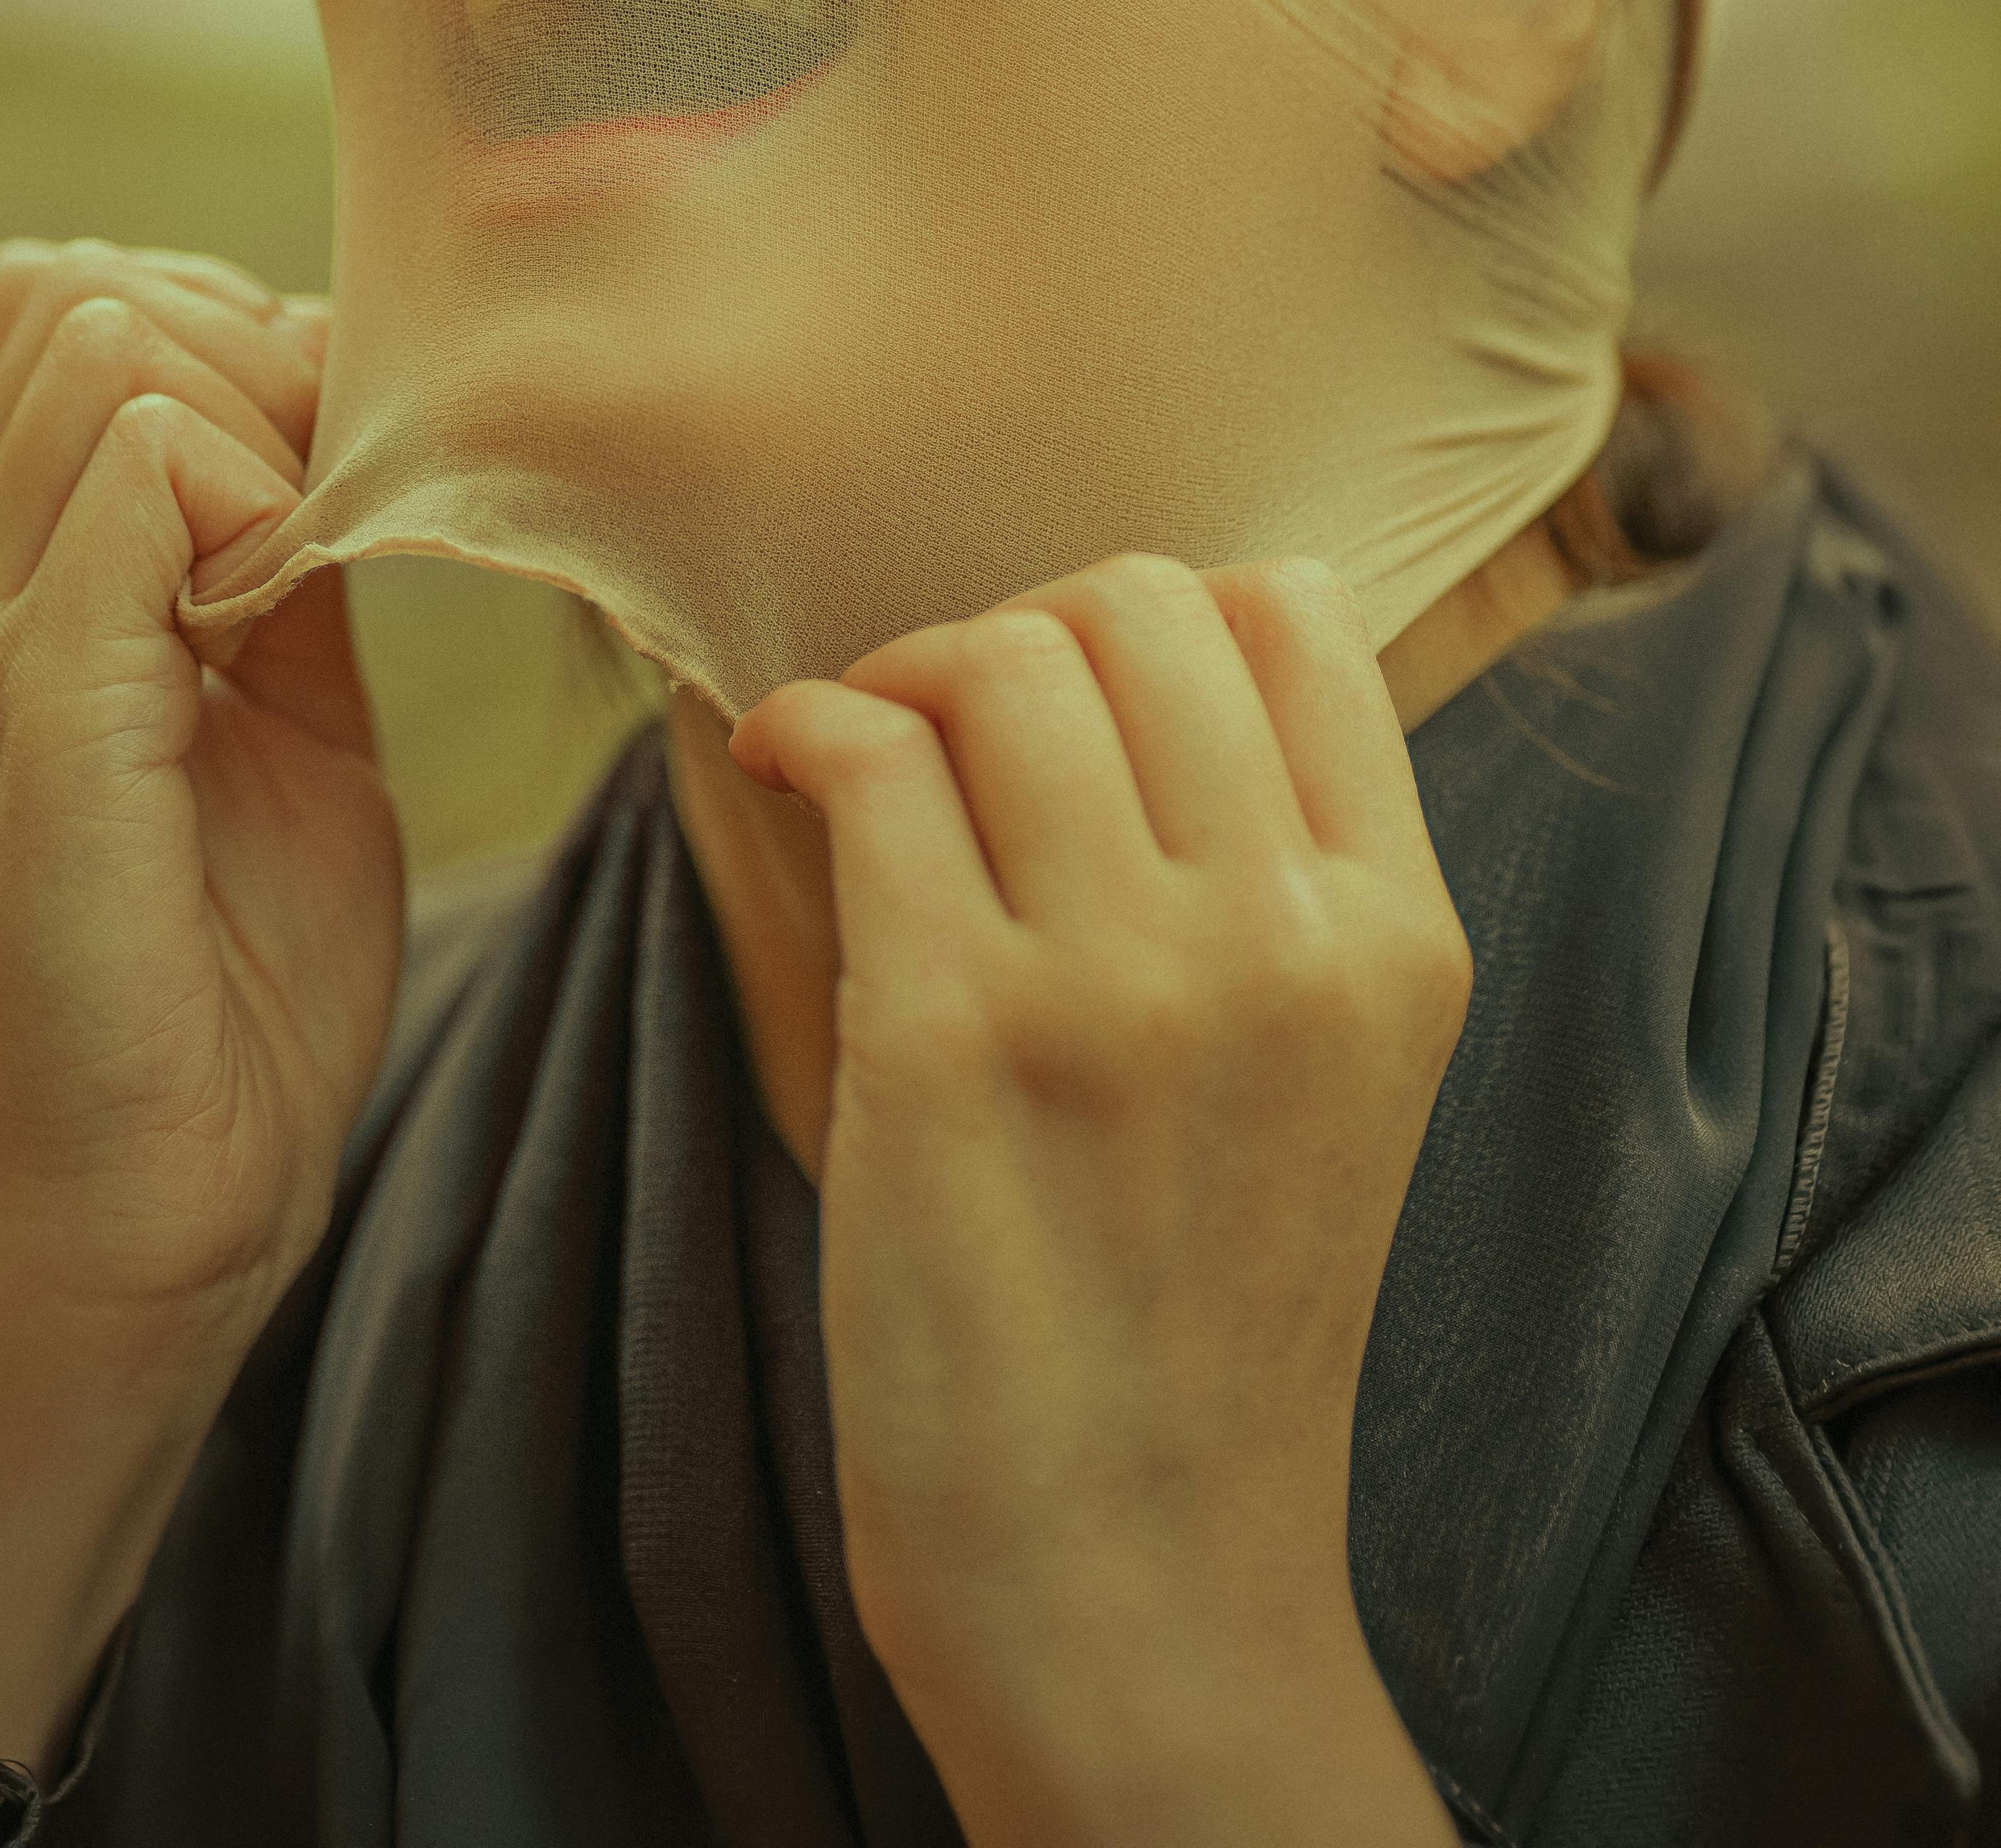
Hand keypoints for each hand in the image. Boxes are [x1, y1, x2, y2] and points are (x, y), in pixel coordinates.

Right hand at [0, 238, 403, 1357]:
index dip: (226, 340)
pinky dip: (253, 494)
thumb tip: (331, 411)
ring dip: (257, 417)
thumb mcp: (282, 709)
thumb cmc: (239, 969)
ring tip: (310, 556)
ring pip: (109, 356)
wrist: (171, 1198)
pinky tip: (293, 599)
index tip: (329, 456)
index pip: (65, 309)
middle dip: (248, 355)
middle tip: (337, 491)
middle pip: (81, 303)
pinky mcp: (36, 713)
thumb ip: (277, 564)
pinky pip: (131, 481)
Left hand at [729, 554, 1469, 1846]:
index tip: (1080, 694)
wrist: (1136, 1573)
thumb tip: (1108, 651)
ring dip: (903, 676)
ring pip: (998, 661)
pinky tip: (784, 766)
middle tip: (950, 726)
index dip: (1162, 613)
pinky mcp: (951, 1034)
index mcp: (1398, 934)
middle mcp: (1280, 937)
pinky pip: (867, 759)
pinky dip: (803, 727)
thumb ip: (1274, 865)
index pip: (1295, 612)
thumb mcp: (1332, 1064)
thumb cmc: (1198, 1304)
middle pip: (1134, 608)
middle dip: (1019, 632)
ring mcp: (1118, 983)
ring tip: (862, 758)